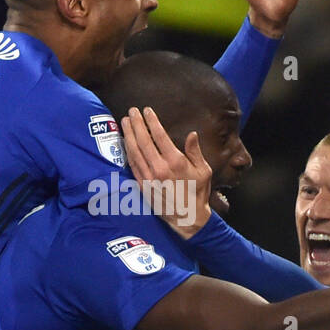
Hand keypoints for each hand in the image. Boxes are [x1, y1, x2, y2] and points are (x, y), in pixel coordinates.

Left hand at [121, 106, 211, 237]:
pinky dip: (128, 151)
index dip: (152, 121)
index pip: (159, 136)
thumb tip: (192, 134)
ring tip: (125, 121)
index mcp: (175, 162)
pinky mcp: (143, 186)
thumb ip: (195, 152)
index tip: (147, 110)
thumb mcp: (204, 171)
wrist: (187, 218)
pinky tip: (126, 141)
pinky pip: (133, 165)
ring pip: (135, 151)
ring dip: (129, 134)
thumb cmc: (197, 193)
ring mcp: (149, 177)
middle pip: (143, 140)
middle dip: (137, 124)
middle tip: (132, 111)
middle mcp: (160, 168)